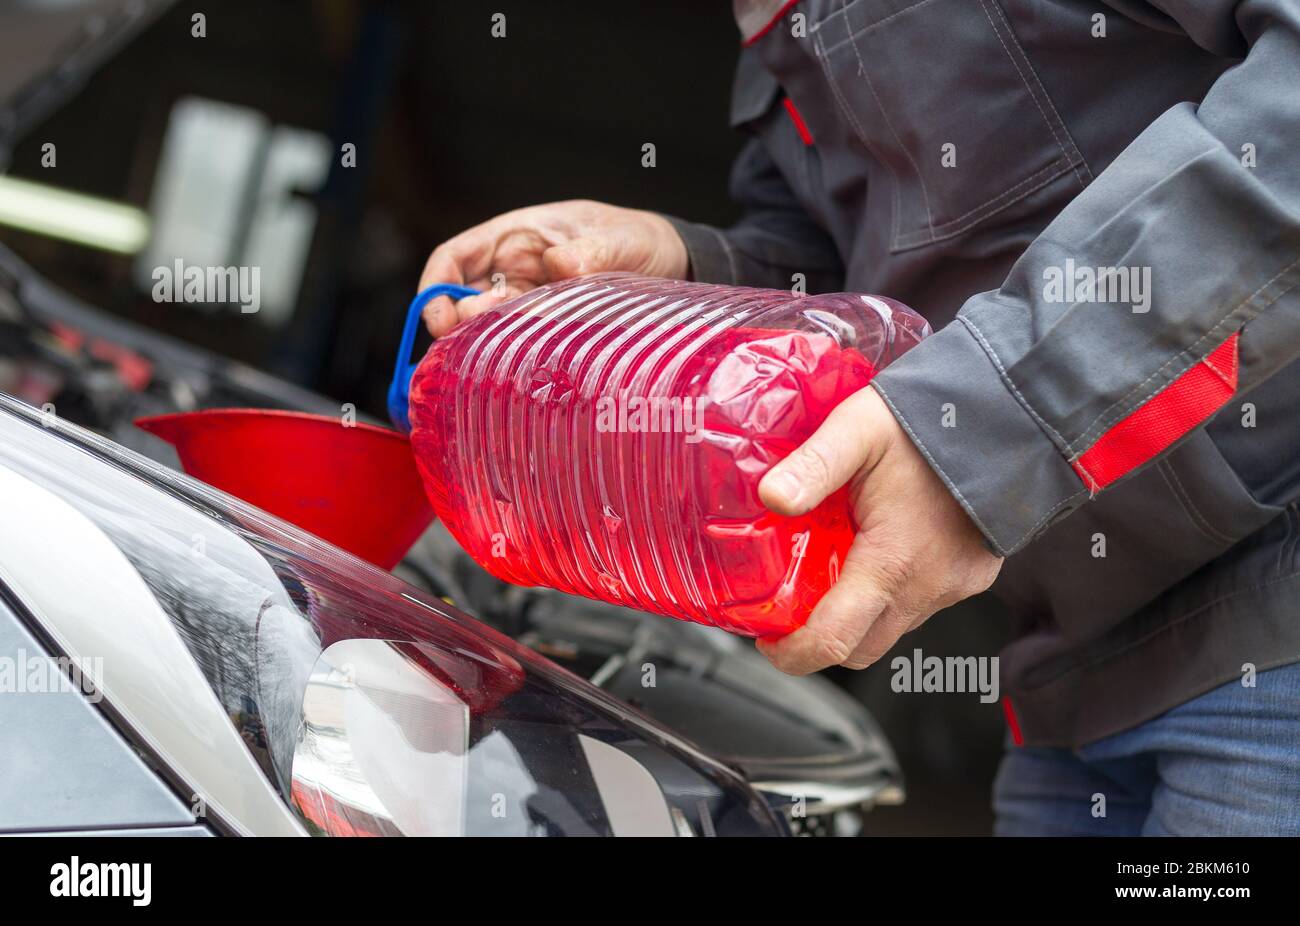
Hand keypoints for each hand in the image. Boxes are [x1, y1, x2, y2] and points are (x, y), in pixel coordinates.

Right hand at [418, 199, 688, 335]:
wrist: (671, 263)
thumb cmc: (638, 238)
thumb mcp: (621, 237)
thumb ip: (593, 250)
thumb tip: (561, 264)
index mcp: (517, 234)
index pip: (455, 257)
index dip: (437, 286)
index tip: (438, 317)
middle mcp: (514, 269)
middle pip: (465, 299)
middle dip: (458, 324)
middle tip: (468, 344)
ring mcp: (531, 301)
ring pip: (490, 326)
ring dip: (484, 344)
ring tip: (489, 361)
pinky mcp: (549, 328)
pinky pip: (520, 344)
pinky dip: (512, 357)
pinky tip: (517, 372)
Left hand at [756, 386, 1002, 673]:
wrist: (1006, 410)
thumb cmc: (931, 419)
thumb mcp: (858, 430)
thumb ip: (812, 466)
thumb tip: (772, 497)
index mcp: (893, 562)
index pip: (835, 640)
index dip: (793, 654)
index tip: (768, 642)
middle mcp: (929, 586)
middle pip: (861, 647)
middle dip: (819, 639)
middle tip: (787, 610)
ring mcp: (955, 585)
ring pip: (893, 627)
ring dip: (857, 614)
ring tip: (828, 571)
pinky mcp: (973, 576)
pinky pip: (921, 605)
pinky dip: (890, 594)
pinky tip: (874, 552)